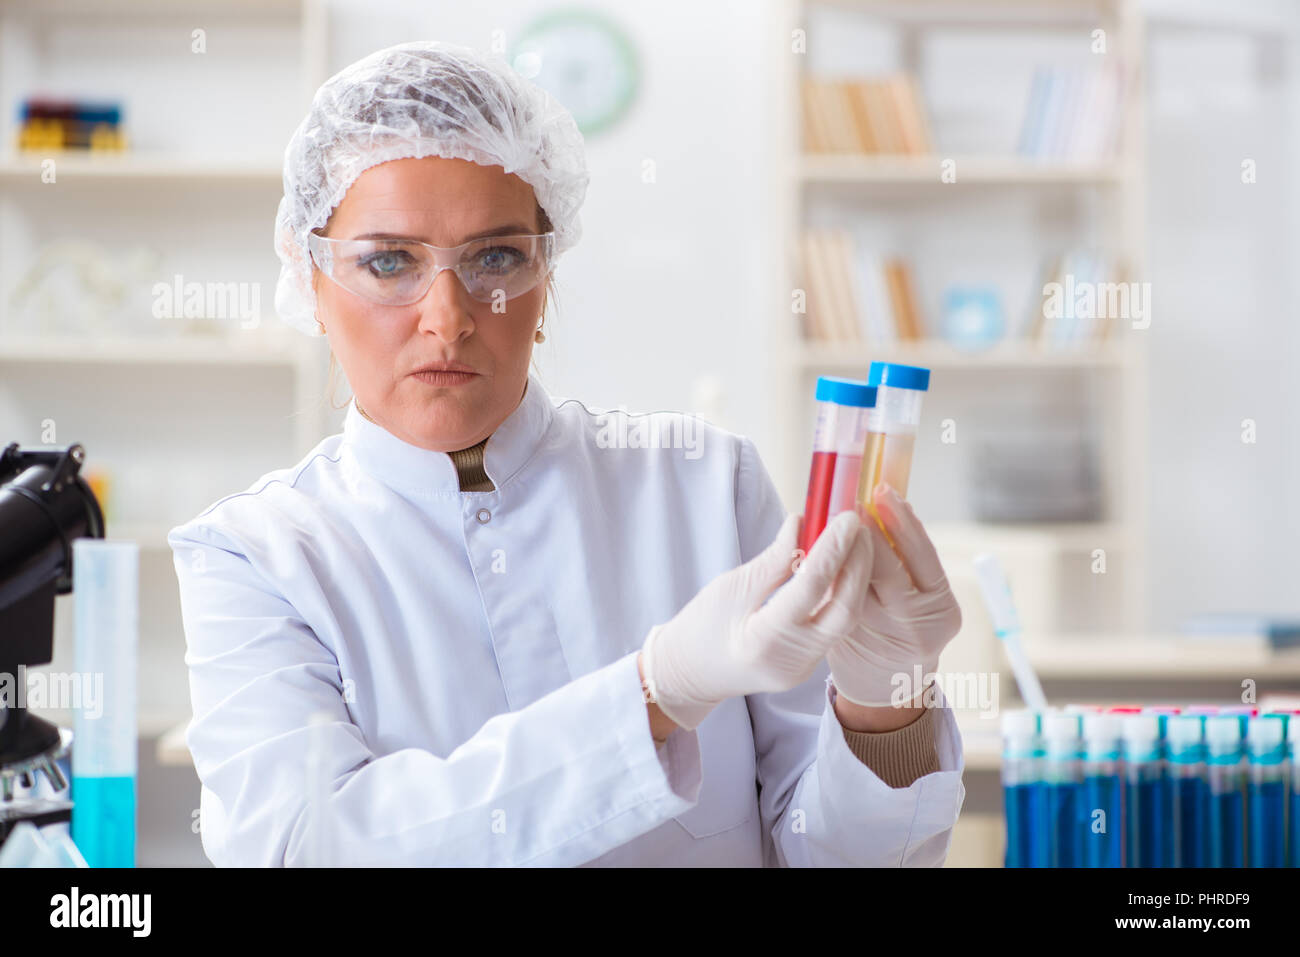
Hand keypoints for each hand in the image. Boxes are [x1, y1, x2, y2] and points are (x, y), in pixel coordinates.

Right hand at [641, 510, 863, 730]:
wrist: (689, 674)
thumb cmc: (701, 627)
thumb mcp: (731, 587)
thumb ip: (773, 560)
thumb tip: (802, 524)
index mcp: (765, 639)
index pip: (811, 587)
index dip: (833, 549)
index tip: (846, 518)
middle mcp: (791, 661)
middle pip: (844, 611)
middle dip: (859, 566)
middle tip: (859, 528)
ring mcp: (803, 669)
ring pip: (845, 621)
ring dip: (855, 580)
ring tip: (856, 542)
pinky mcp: (808, 667)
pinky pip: (835, 628)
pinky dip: (842, 595)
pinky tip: (843, 568)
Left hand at [825, 483, 961, 707]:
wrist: (886, 683)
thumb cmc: (904, 623)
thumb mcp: (918, 592)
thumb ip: (902, 555)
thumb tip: (882, 498)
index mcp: (940, 605)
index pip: (922, 555)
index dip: (903, 521)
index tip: (882, 490)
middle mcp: (917, 625)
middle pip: (886, 569)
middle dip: (866, 533)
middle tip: (847, 499)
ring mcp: (881, 638)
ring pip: (854, 586)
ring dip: (838, 552)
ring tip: (824, 519)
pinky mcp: (847, 645)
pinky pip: (832, 603)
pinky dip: (824, 578)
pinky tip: (810, 553)